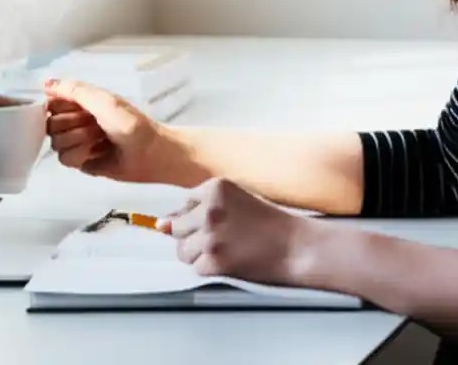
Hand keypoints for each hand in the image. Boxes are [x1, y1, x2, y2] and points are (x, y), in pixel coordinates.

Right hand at [43, 78, 168, 182]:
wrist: (150, 152)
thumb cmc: (131, 123)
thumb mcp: (103, 100)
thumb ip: (73, 90)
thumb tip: (46, 83)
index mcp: (80, 103)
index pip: (50, 104)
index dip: (59, 108)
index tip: (77, 109)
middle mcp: (75, 121)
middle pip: (50, 125)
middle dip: (72, 125)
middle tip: (94, 125)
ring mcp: (77, 143)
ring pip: (56, 143)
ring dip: (78, 141)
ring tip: (99, 139)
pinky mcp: (80, 162)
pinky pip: (64, 160)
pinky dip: (80, 155)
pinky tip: (95, 153)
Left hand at [158, 177, 317, 286]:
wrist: (297, 247)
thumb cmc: (271, 223)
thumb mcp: (237, 200)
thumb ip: (202, 206)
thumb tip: (159, 225)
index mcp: (214, 188)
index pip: (183, 204)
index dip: (196, 218)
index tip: (215, 224)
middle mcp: (208, 209)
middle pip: (176, 228)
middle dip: (193, 236)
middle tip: (222, 240)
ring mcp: (210, 237)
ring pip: (182, 251)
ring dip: (199, 254)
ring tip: (228, 251)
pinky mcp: (214, 261)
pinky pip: (196, 268)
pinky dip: (211, 269)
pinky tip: (232, 262)